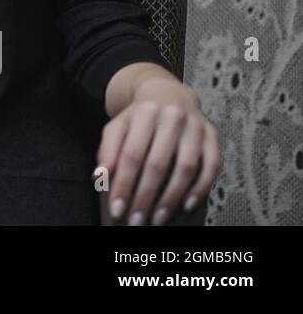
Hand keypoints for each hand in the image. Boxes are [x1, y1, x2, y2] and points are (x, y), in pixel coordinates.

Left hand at [96, 77, 219, 224]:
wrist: (169, 94)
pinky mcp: (212, 136)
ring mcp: (195, 126)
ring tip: (158, 217)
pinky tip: (186, 204)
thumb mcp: (118, 125)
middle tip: (136, 219)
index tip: (117, 207)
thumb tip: (101, 176)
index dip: (124, 183)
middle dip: (145, 196)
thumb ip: (108, 148)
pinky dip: (201, 188)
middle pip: (158, 163)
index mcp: (144, 113)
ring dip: (171, 197)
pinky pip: (211, 166)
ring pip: (186, 167)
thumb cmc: (140, 117)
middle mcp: (172, 117)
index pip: (132, 154)